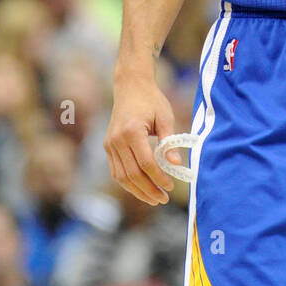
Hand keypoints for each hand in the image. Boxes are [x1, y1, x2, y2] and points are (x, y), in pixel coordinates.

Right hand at [105, 60, 180, 205]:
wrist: (130, 86)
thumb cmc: (151, 100)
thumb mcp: (165, 117)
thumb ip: (170, 141)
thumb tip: (177, 165)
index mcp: (131, 131)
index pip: (146, 163)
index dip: (159, 177)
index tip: (171, 186)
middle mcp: (117, 140)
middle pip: (132, 174)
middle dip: (149, 189)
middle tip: (164, 198)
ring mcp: (110, 144)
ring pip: (121, 176)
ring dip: (138, 191)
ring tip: (154, 198)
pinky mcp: (108, 147)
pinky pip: (116, 171)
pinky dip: (128, 183)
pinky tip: (142, 189)